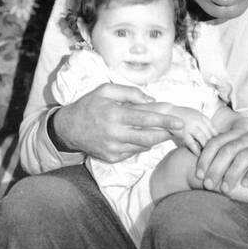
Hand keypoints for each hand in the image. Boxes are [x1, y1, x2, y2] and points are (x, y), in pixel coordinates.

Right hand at [52, 84, 183, 162]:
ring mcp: (113, 148)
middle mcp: (115, 134)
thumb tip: (151, 100)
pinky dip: (139, 145)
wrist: (68, 128)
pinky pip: (132, 152)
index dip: (165, 121)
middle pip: (149, 138)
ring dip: (153, 139)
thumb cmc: (89, 106)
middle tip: (174, 129)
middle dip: (165, 134)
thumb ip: (130, 92)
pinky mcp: (111, 158)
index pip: (146, 119)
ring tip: (156, 130)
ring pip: (142, 147)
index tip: (180, 122)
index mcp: (115, 115)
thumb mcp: (106, 90)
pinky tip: (135, 137)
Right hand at [171, 110, 216, 154]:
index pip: (213, 128)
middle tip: (214, 152)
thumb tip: (214, 133)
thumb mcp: (195, 114)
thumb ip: (204, 122)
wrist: (167, 112)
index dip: (217, 138)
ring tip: (207, 154)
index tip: (218, 144)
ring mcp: (190, 126)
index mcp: (202, 117)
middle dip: (212, 144)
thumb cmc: (181, 115)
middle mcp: (198, 121)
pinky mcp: (183, 132)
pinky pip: (192, 143)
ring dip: (205, 147)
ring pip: (202, 139)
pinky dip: (196, 150)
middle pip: (209, 134)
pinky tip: (198, 154)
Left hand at [192, 128, 247, 192]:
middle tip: (209, 185)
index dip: (205, 158)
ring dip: (232, 174)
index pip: (216, 142)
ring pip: (244, 156)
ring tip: (225, 189)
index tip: (198, 175)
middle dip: (216, 169)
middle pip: (228, 150)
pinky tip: (245, 185)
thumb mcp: (235, 159)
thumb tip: (197, 171)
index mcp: (237, 135)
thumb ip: (220, 159)